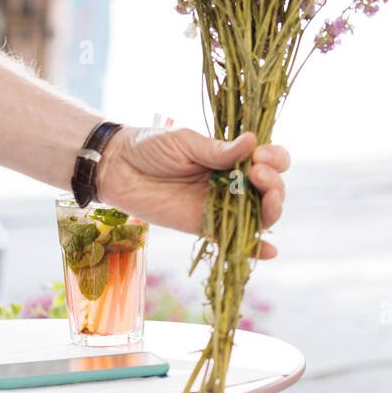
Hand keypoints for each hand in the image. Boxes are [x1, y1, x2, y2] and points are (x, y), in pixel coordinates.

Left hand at [96, 119, 289, 258]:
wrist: (117, 169)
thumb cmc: (151, 146)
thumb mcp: (185, 142)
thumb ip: (216, 149)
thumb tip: (252, 142)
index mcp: (232, 156)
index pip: (270, 158)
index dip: (274, 158)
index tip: (259, 156)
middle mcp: (233, 182)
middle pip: (271, 189)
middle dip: (274, 184)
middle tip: (256, 174)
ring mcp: (222, 206)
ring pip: (260, 214)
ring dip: (271, 209)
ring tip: (265, 200)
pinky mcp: (205, 227)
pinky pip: (234, 240)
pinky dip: (255, 248)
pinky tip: (270, 251)